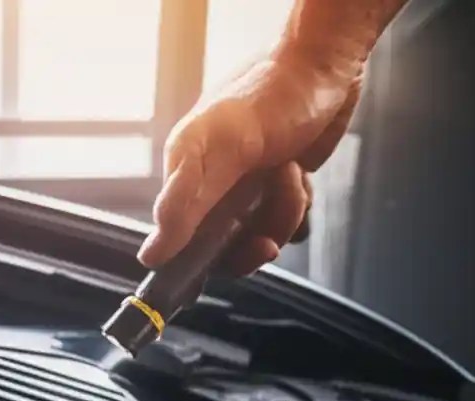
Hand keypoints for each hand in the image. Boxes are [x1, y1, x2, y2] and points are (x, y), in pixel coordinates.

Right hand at [139, 48, 363, 275]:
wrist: (323, 65)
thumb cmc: (269, 97)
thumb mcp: (223, 149)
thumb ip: (187, 201)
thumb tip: (151, 255)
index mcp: (185, 176)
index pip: (181, 242)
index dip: (205, 260)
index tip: (230, 258)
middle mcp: (211, 184)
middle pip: (227, 246)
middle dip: (255, 239)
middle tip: (268, 237)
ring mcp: (246, 185)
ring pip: (263, 232)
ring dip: (285, 211)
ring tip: (291, 173)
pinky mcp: (277, 184)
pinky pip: (287, 218)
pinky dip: (299, 202)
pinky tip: (301, 173)